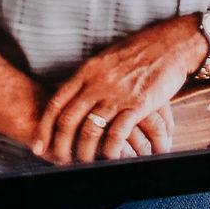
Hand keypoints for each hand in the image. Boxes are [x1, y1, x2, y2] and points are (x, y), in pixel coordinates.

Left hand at [35, 16, 204, 163]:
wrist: (171, 44)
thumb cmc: (140, 51)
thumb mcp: (107, 58)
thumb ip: (90, 77)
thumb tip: (74, 94)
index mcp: (88, 70)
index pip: (56, 102)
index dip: (44, 127)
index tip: (38, 145)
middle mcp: (98, 83)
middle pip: (68, 120)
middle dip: (60, 145)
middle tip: (59, 161)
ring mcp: (117, 94)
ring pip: (90, 130)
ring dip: (84, 152)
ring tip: (83, 163)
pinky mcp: (137, 104)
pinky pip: (117, 133)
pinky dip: (111, 150)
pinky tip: (110, 158)